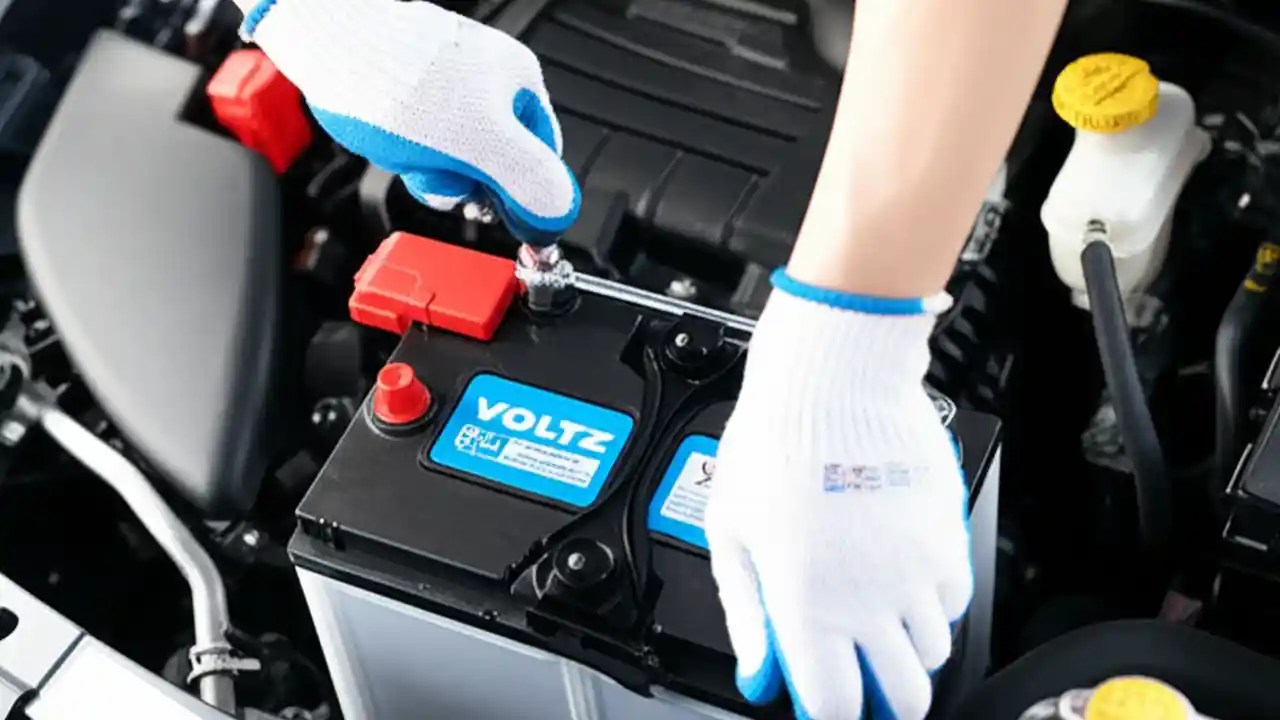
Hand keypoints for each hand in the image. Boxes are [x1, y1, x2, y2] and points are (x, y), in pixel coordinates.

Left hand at [241, 0, 579, 243]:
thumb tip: (561, 211)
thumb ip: (528, 179)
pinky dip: (408, 149)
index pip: (541, 156)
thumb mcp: (482, 144)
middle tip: (447, 180)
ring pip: (455, 152)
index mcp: (518, 80)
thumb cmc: (399, 82)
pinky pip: (420, 136)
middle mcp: (486, 74)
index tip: (506, 220)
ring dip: (434, 168)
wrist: (328, 42)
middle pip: (497, 158)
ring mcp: (444, 79)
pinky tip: (392, 142)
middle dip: (468, 179)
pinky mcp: (408, 86)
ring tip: (412, 156)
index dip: (524, 194)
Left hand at [705, 272, 971, 719]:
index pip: (834, 707)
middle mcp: (869, 602)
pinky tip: (901, 578)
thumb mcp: (730, 531)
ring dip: (906, 649)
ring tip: (877, 619)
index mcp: (807, 607)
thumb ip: (746, 609)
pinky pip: (955, 600)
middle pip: (904, 696)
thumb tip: (757, 666)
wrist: (833, 381)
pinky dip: (933, 606)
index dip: (830, 715)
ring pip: (934, 652)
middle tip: (863, 680)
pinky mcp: (947, 540)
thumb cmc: (773, 443)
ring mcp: (916, 573)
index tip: (823, 705)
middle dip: (883, 700)